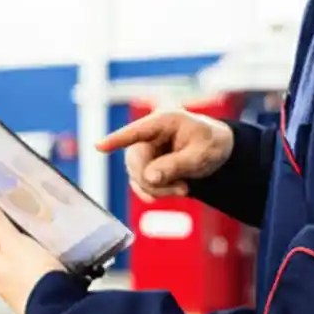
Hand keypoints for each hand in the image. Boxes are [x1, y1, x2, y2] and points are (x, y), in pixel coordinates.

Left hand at [0, 197, 64, 313]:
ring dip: (38, 256)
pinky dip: (48, 272)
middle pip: (10, 250)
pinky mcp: (38, 301)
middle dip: (23, 239)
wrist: (56, 312)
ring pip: (26, 265)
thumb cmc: (33, 276)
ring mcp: (20, 293)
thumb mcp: (13, 242)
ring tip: (53, 249)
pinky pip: (41, 279)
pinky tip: (60, 269)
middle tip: (40, 229)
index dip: (4, 219)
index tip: (18, 211)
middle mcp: (2, 281)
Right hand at [97, 110, 234, 201]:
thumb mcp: (201, 155)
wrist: (216, 151)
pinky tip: (175, 190)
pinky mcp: (144, 165)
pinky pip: (141, 184)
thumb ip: (175, 165)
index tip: (98, 146)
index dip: (117, 140)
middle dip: (155, 181)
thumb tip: (149, 178)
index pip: (136, 131)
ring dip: (158, 189)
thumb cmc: (211, 144)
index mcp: (164, 120)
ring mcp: (144, 150)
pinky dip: (156, 192)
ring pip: (137, 176)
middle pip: (135, 162)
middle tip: (183, 189)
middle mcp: (149, 133)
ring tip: (184, 188)